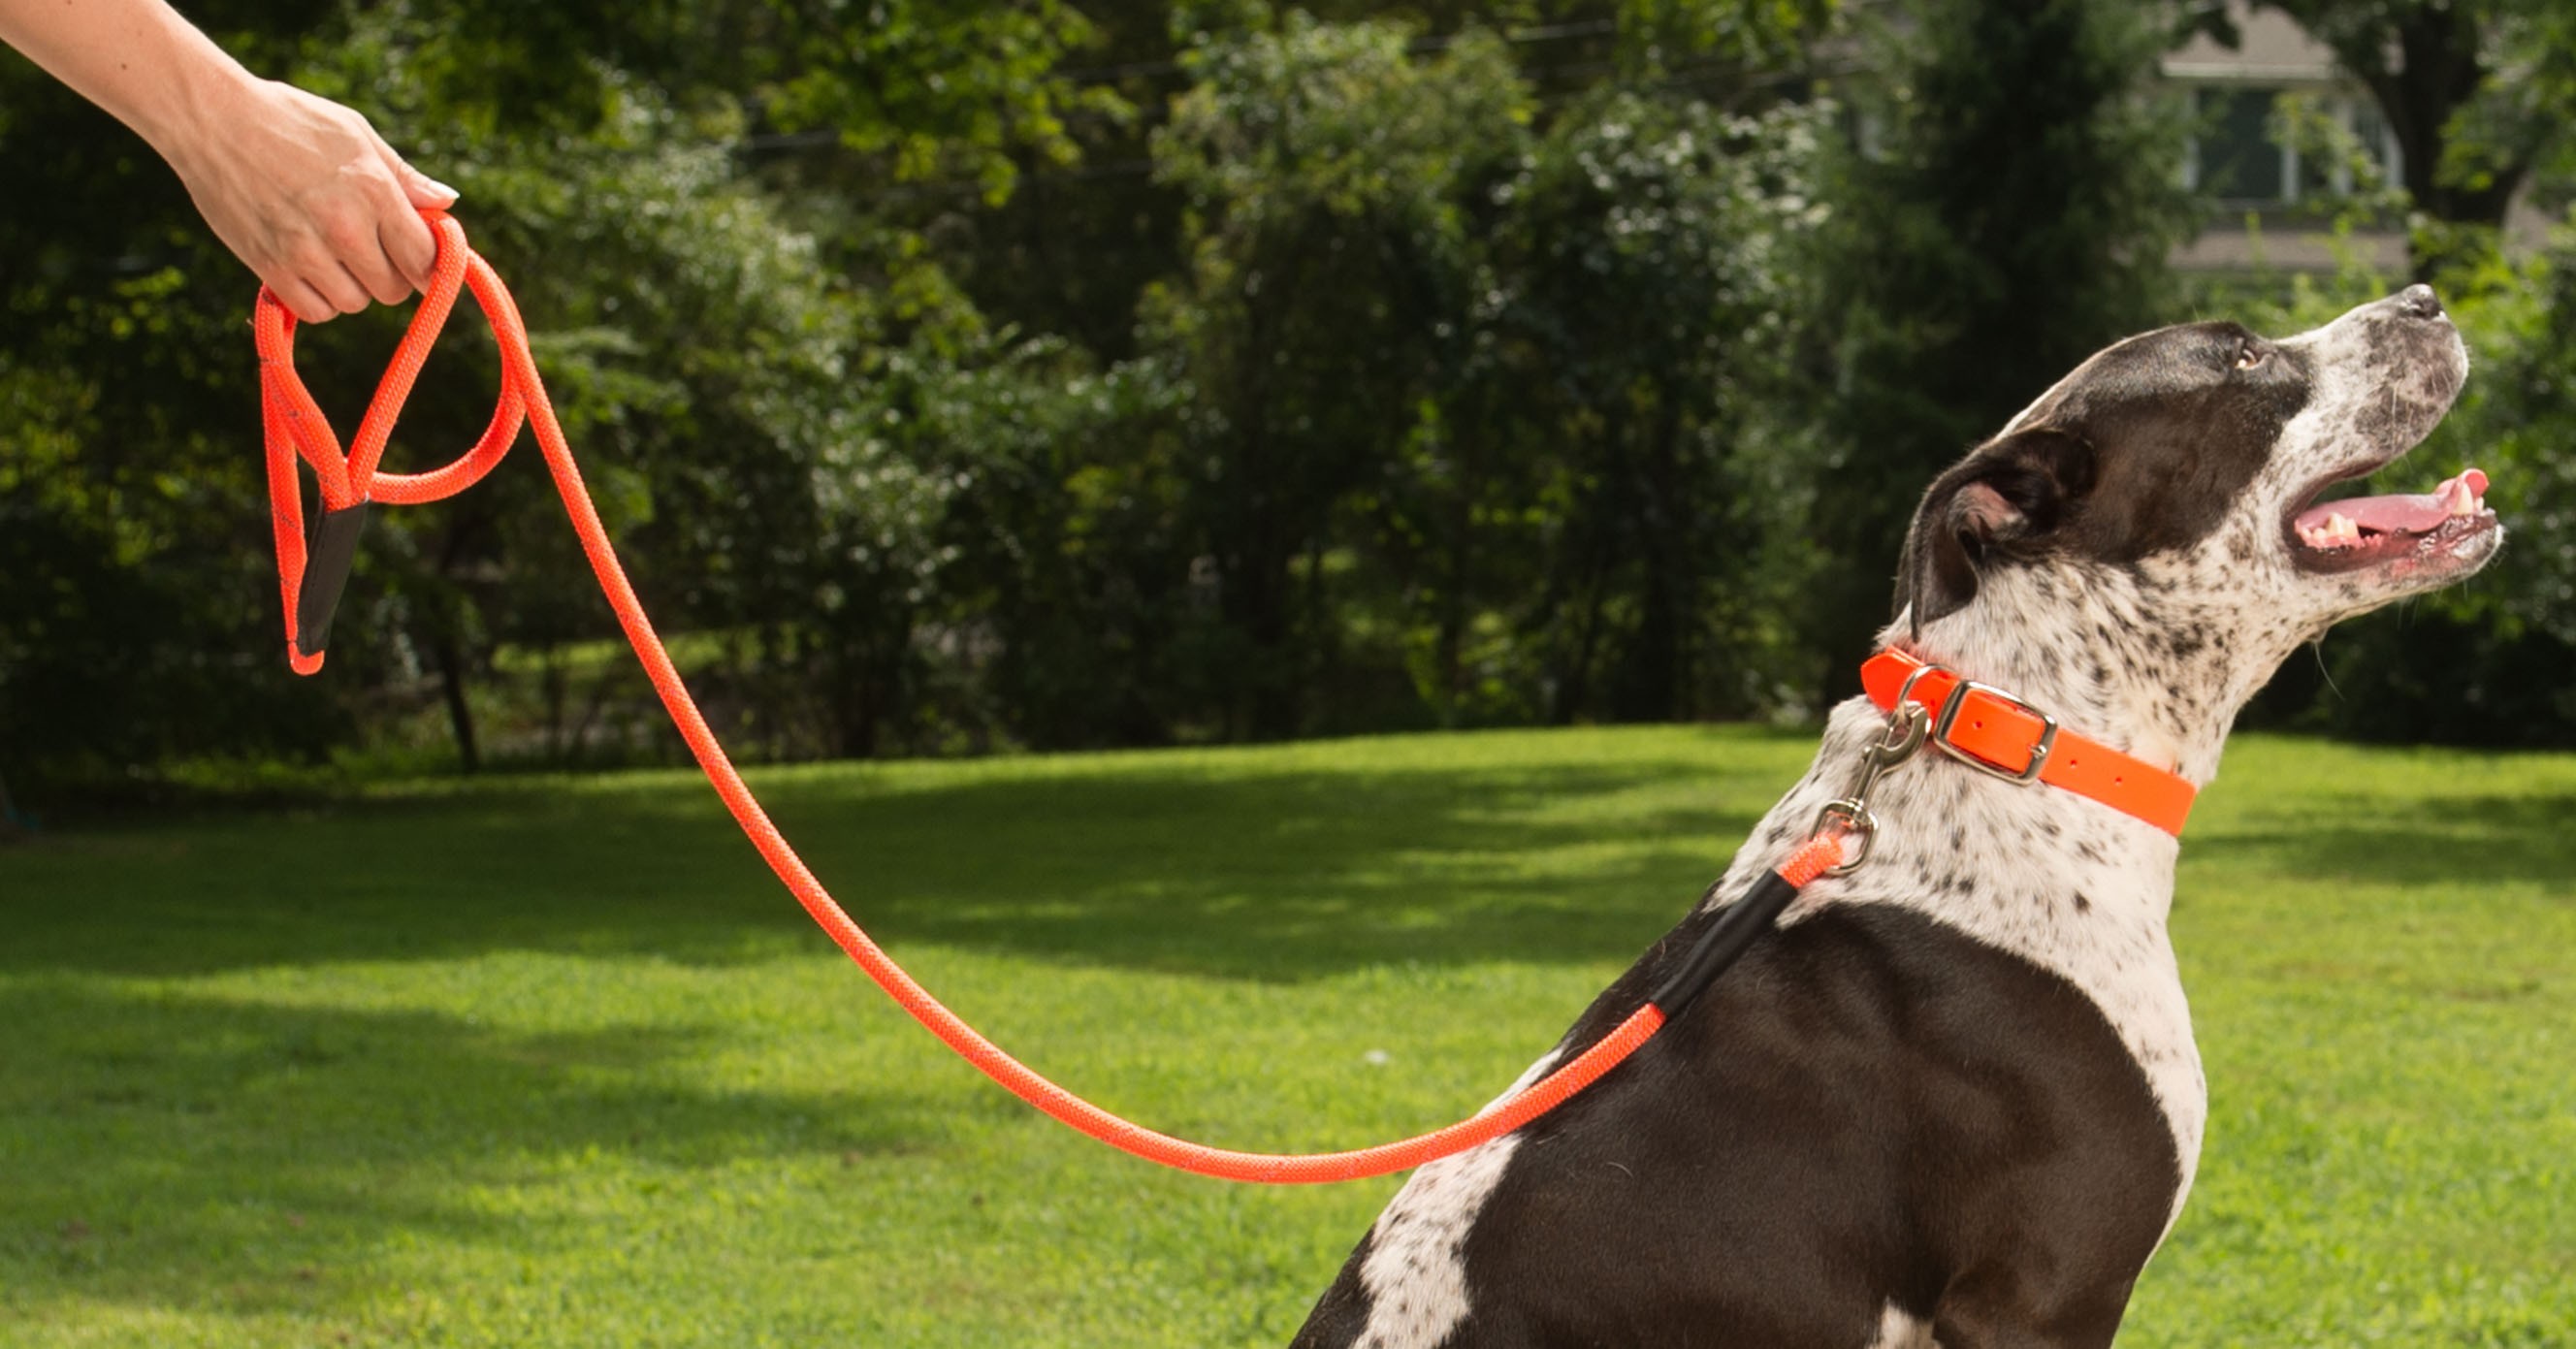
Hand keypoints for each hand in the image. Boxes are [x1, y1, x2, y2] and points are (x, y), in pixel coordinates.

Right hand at [162, 78, 457, 323]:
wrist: (210, 120)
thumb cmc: (288, 119)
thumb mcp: (354, 133)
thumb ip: (403, 174)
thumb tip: (447, 202)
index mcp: (374, 190)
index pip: (425, 257)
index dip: (429, 264)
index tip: (419, 258)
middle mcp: (344, 226)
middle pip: (393, 289)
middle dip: (391, 275)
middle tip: (373, 251)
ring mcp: (306, 250)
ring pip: (355, 302)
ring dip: (353, 287)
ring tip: (335, 254)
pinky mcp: (270, 266)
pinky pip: (315, 311)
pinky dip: (319, 299)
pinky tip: (311, 270)